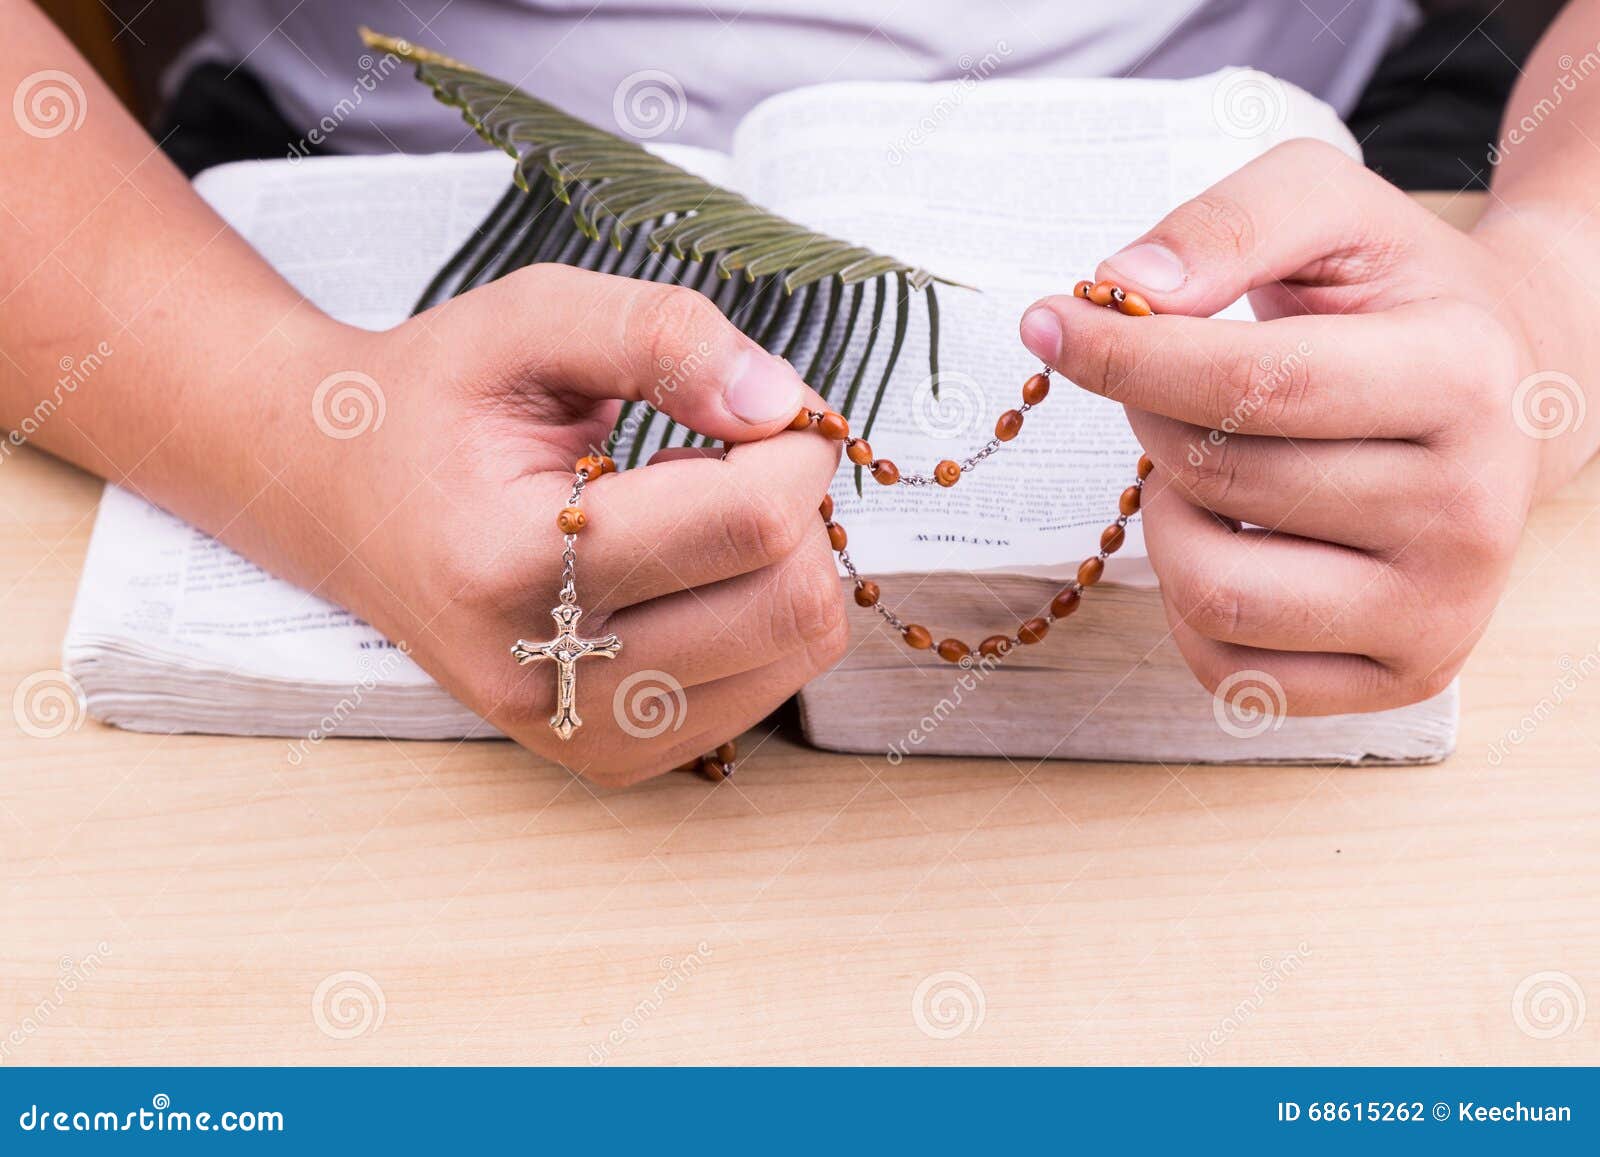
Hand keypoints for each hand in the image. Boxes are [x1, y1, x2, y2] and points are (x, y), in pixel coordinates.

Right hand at [317, 264, 847, 785]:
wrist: (340, 500)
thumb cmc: (434, 403)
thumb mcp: (529, 320)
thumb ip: (660, 335)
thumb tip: (782, 402)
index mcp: (510, 562)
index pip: (750, 521)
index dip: (795, 445)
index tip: (762, 403)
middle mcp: (544, 674)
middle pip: (789, 600)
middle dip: (798, 506)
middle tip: (726, 455)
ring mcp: (579, 732)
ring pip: (796, 652)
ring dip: (782, 563)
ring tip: (693, 512)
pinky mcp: (612, 756)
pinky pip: (767, 689)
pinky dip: (758, 614)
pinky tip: (682, 570)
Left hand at [1018, 139, 1548, 714]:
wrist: (1507, 395)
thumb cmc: (1398, 299)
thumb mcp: (1331, 209)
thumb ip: (1231, 223)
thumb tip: (1124, 287)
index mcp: (1463, 378)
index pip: (1253, 385)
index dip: (1127, 355)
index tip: (1051, 325)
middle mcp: (1468, 512)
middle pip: (1219, 480)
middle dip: (1155, 420)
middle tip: (1174, 388)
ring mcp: (1438, 611)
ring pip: (1211, 590)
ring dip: (1169, 519)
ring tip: (1210, 466)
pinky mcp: (1402, 677)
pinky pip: (1227, 666)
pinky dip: (1189, 603)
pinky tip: (1231, 540)